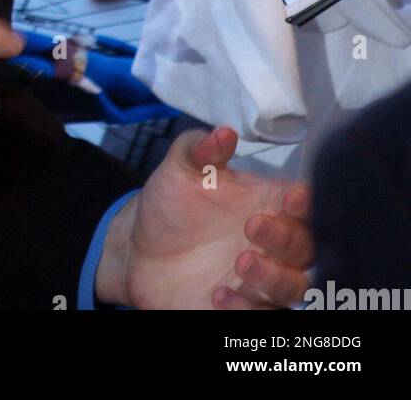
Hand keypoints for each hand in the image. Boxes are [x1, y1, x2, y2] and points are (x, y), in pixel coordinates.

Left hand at [97, 126, 311, 309]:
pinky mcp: (247, 308)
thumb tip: (223, 132)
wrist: (140, 250)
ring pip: (294, 287)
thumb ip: (202, 149)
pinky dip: (249, 309)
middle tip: (251, 227)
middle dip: (286, 238)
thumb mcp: (181, 169)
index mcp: (268, 203)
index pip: (305, 202)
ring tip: (239, 264)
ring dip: (273, 278)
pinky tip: (219, 296)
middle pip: (307, 245)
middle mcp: (274, 244)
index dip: (308, 201)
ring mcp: (263, 280)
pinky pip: (266, 317)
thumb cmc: (171, 204)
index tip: (292, 198)